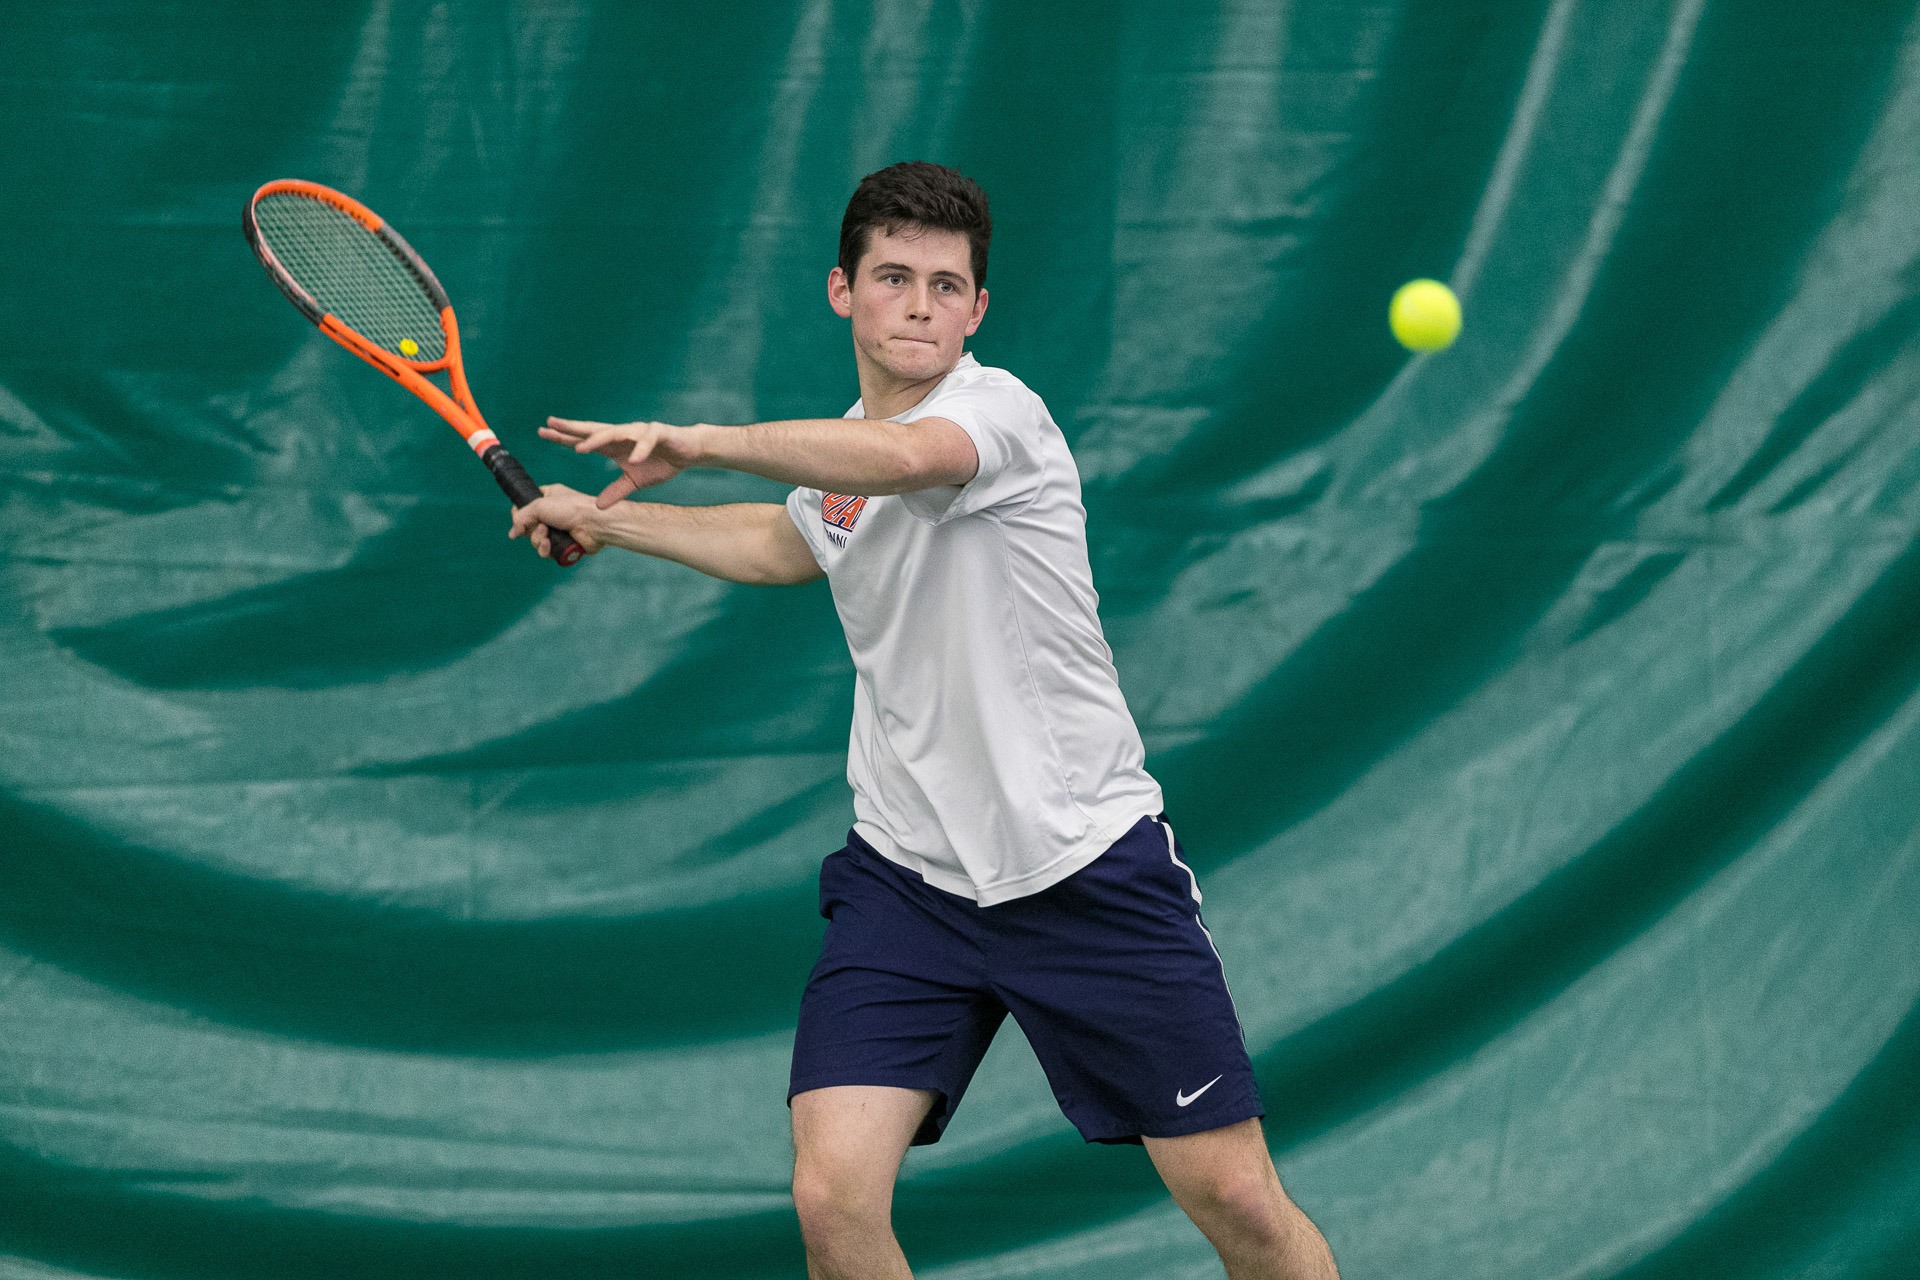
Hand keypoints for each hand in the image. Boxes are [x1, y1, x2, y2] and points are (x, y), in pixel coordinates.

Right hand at [507, 484, 604, 559]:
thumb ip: (522, 517)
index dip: (520, 515)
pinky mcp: (563, 544)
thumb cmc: (571, 508)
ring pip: (536, 541)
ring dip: (538, 541)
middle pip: (529, 527)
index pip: (526, 506)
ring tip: (547, 536)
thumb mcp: (540, 505)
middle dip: (531, 530)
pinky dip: (546, 550)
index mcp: (548, 497)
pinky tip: (550, 546)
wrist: (595, 524)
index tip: (520, 519)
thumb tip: (512, 533)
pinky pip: (547, 551)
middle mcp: (552, 514)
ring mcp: (558, 530)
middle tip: (542, 527)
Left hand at [541, 417, 703, 506]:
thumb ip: (616, 491)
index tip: (543, 434)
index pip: (584, 439)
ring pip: (614, 432)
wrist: (688, 451)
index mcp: (613, 444)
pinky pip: (647, 441)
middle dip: (571, 428)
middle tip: (550, 425)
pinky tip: (633, 459)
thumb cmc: (660, 461)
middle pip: (592, 430)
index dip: (564, 437)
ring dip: (597, 440)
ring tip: (582, 448)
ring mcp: (638, 432)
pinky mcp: (658, 432)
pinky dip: (640, 449)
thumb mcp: (634, 481)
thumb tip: (598, 507)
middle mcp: (621, 434)